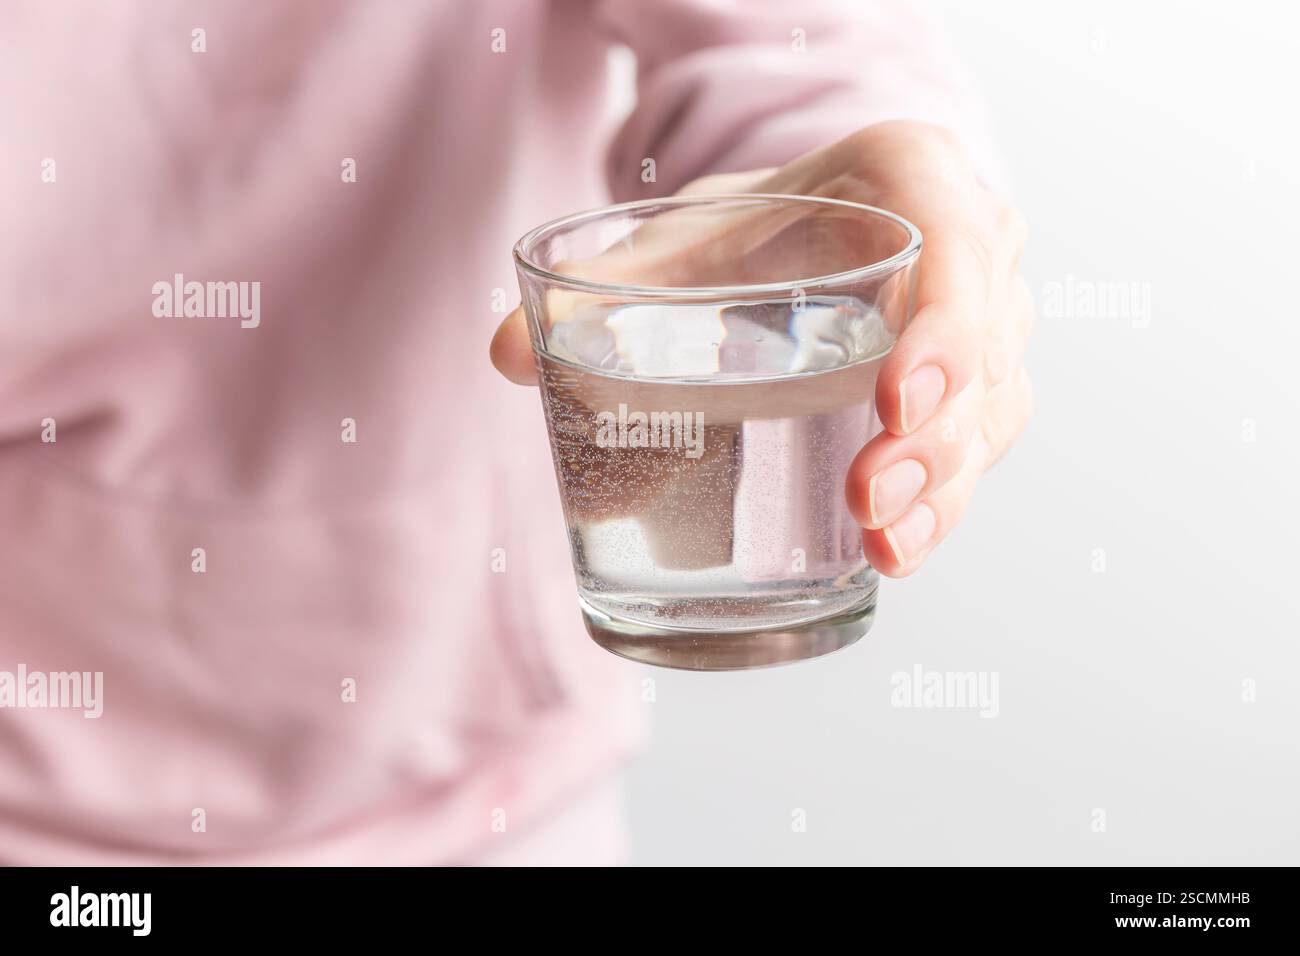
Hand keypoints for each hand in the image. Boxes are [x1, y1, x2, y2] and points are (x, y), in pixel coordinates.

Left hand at [491, 120, 1033, 577]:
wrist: (807, 229)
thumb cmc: (754, 224)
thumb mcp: (686, 234)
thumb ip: (607, 284)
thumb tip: (504, 355)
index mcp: (912, 175)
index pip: (959, 245)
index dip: (945, 327)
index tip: (894, 401)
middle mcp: (970, 247)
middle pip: (983, 350)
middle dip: (934, 437)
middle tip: (865, 499)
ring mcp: (980, 325)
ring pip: (989, 414)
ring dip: (941, 487)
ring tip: (882, 545)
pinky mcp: (969, 391)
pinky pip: (975, 450)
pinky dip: (939, 505)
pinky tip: (893, 551)